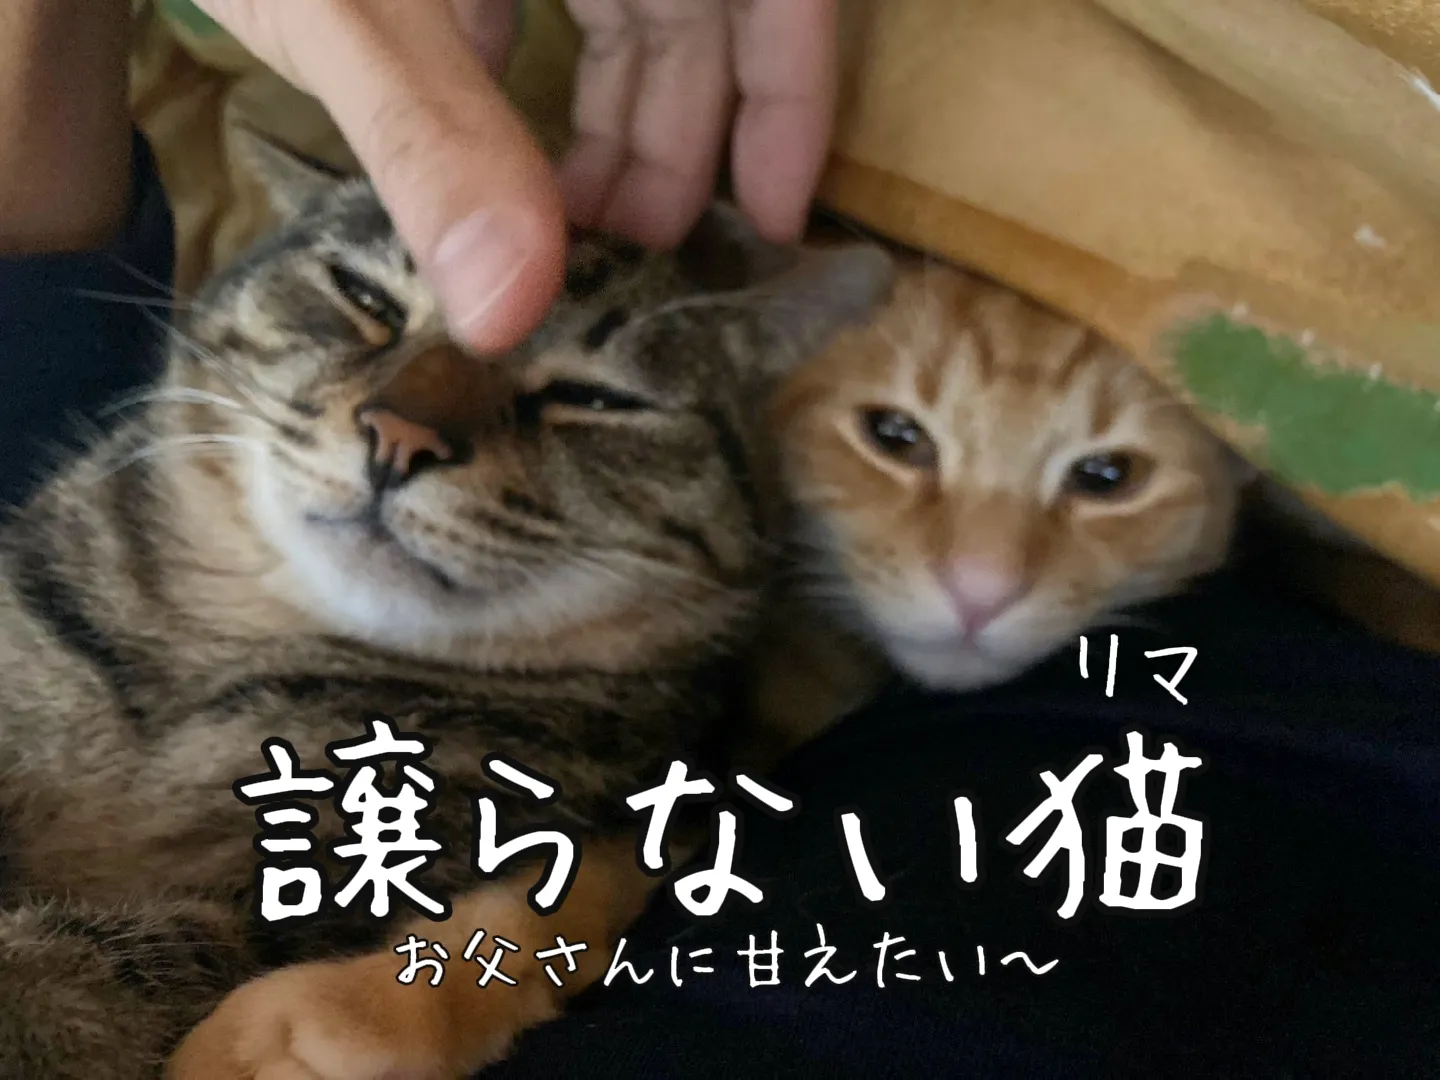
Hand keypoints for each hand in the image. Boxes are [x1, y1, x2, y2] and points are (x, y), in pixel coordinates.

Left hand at [194, 0, 837, 351]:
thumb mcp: (349, 10)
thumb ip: (435, 144)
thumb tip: (512, 315)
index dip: (795, 98)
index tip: (775, 217)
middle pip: (700, 14)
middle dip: (676, 140)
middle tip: (632, 252)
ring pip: (628, 6)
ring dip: (607, 116)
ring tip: (568, 223)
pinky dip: (532, 61)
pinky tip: (484, 117)